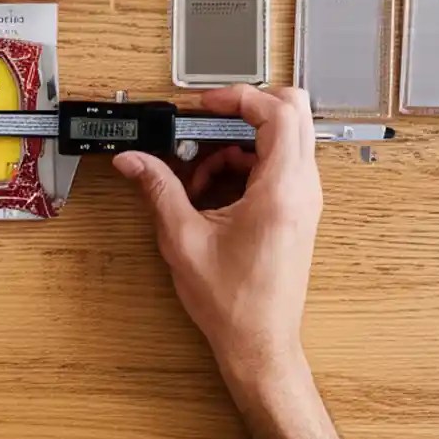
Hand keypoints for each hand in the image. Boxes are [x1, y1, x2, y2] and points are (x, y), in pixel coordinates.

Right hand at [113, 85, 321, 366]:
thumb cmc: (234, 302)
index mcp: (281, 191)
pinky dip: (246, 163)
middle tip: (207, 121)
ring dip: (241, 140)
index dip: (239, 97)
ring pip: (285, 138)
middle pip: (293, 113)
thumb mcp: (183, 239)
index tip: (206, 103)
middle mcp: (302, 190)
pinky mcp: (298, 209)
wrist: (260, 342)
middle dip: (247, 108)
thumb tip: (134, 161)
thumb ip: (158, 189)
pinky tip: (211, 191)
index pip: (277, 114)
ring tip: (200, 173)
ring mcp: (305, 199)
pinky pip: (279, 164)